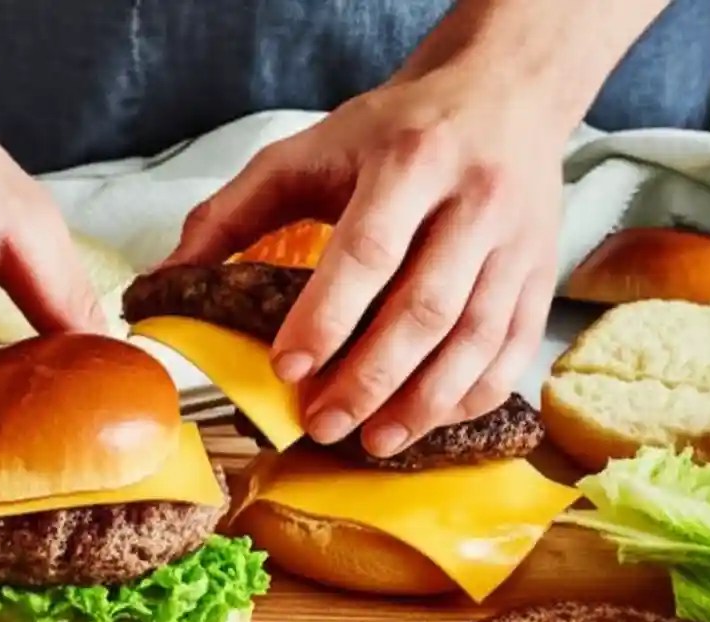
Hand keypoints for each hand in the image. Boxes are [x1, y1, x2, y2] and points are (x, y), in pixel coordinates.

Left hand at [168, 65, 565, 457]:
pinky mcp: (541, 272)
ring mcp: (517, 241)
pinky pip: (512, 347)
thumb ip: (234, 211)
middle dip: (369, 379)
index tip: (287, 368)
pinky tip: (430, 418)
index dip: (326, 318)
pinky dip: (471, 394)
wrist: (504, 93)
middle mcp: (473, 201)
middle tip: (322, 424)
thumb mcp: (308, 150)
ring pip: (474, 339)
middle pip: (423, 309)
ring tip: (373, 441)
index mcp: (410, 162)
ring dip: (423, 402)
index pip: (367, 253)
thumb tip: (168, 278)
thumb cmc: (395, 129)